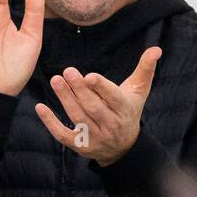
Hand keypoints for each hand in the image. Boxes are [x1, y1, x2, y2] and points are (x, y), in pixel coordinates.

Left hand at [35, 46, 161, 165]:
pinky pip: (64, 135)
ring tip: (55, 80)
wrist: (124, 146)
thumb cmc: (129, 109)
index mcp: (124, 109)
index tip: (89, 75)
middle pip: (93, 108)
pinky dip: (51, 123)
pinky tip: (40, 108)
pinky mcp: (81, 146)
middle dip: (79, 90)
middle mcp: (111, 125)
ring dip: (65, 100)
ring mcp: (95, 137)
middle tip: (66, 71)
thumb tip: (156, 49)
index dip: (101, 88)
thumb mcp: (139, 90)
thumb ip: (145, 69)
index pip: (113, 98)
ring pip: (78, 118)